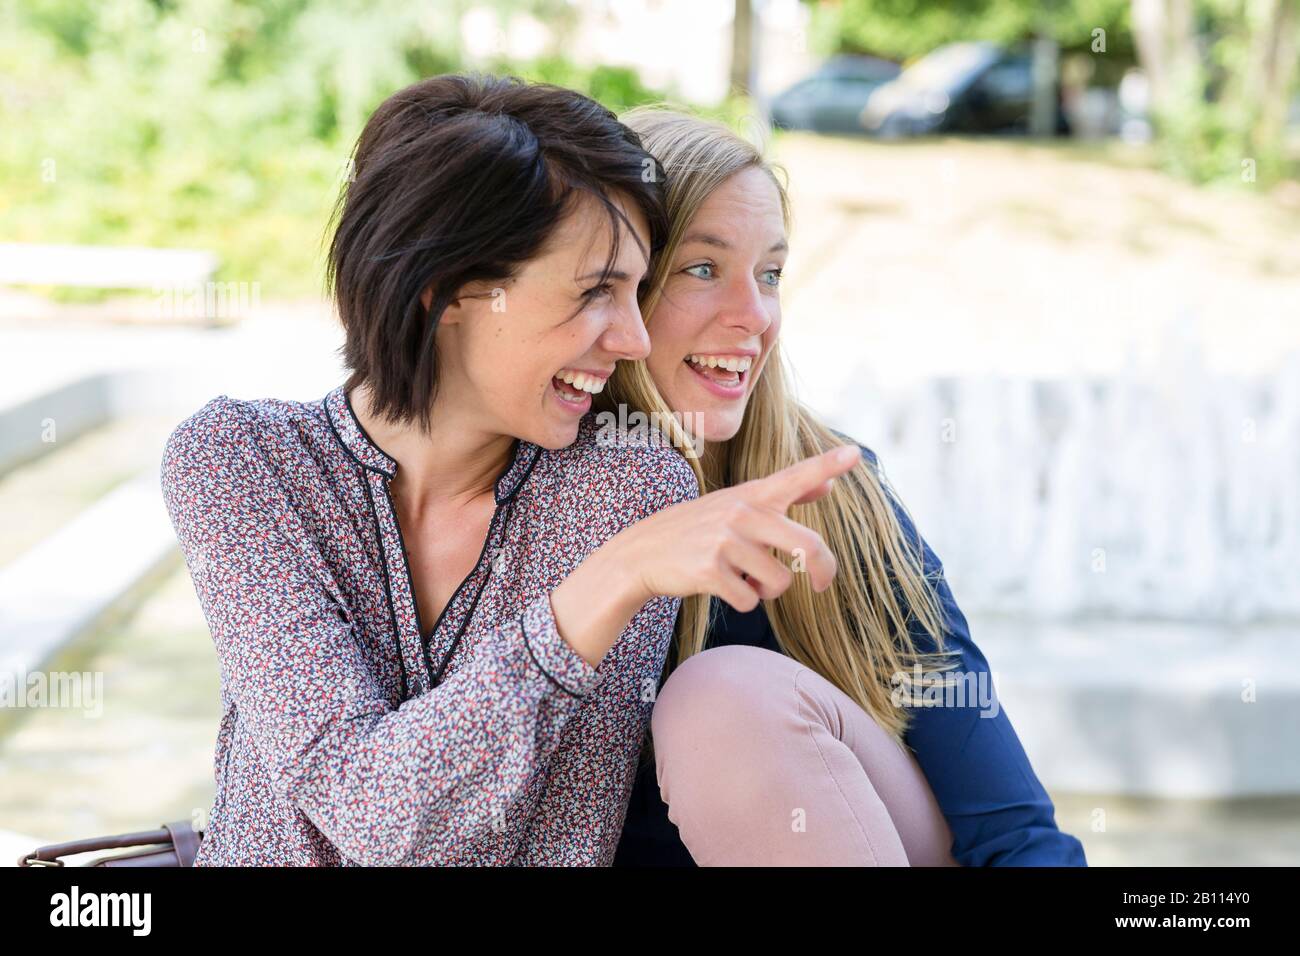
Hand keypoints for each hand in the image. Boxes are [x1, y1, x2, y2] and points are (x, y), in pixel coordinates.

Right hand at [611, 444, 859, 612]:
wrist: (643, 552)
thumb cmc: (700, 529)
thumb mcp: (738, 504)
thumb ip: (786, 496)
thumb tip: (830, 486)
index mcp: (752, 494)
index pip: (795, 476)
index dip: (826, 465)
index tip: (856, 453)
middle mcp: (742, 512)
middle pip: (807, 546)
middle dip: (823, 570)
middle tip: (822, 584)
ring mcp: (725, 541)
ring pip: (779, 582)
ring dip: (768, 590)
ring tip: (747, 580)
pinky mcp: (710, 570)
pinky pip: (749, 600)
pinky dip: (744, 601)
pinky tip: (725, 587)